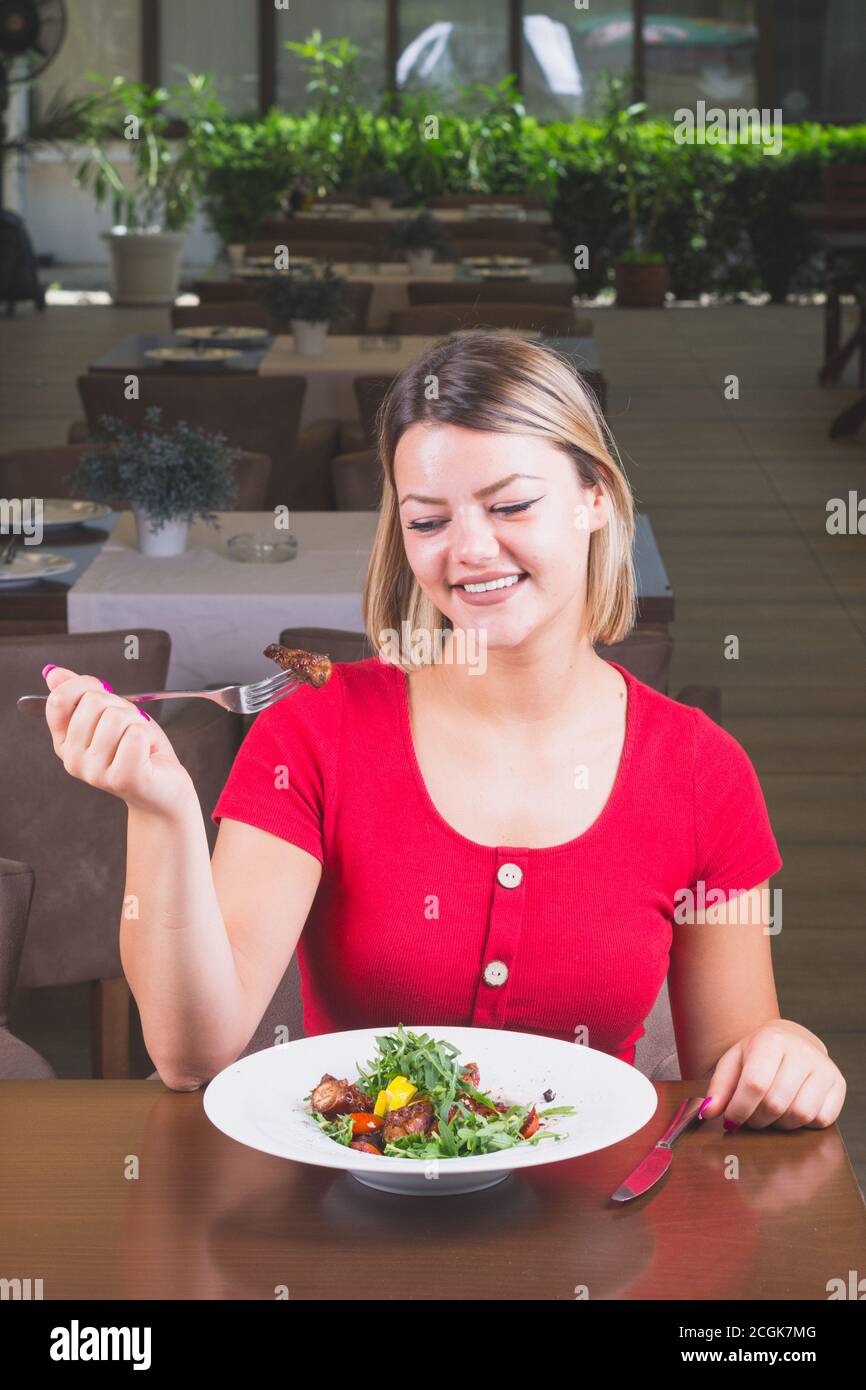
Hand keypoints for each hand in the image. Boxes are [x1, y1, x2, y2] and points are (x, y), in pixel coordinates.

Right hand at [43, 666, 193, 817]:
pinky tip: (147, 754)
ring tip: (140, 743)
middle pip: (93, 702)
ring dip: (137, 723)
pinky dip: (148, 736)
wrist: (164, 789)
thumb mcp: (109, 715)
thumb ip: (81, 695)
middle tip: (130, 728)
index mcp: (65, 742)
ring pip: (116, 716)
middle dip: (121, 706)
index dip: (85, 685)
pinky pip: (135, 734)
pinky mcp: (121, 778)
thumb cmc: (139, 751)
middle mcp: (73, 760)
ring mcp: (95, 772)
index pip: (59, 699)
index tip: (105, 694)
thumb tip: (53, 673)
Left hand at [700, 1019, 845, 1130]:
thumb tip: (707, 1113)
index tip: (730, 1121)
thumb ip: (719, 1087)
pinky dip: (803, 1123)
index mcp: (772, 1040)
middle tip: (750, 1118)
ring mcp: (824, 1068)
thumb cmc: (759, 1053)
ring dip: (780, 1124)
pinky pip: (821, 1119)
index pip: (755, 1084)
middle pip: (776, 1103)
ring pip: (800, 1115)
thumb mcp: (734, 1062)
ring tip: (770, 1113)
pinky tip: (792, 1108)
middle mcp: (802, 1051)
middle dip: (757, 1120)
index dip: (740, 1109)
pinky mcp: (839, 1084)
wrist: (793, 1040)